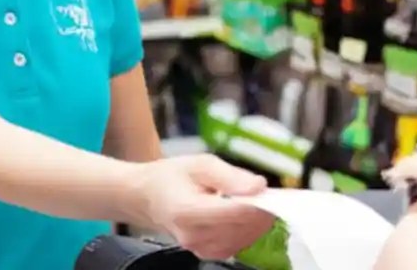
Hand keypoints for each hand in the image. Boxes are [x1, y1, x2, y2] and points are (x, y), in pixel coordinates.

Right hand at [135, 154, 274, 258]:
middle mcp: (194, 235)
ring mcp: (200, 248)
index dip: (259, 202)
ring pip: (245, 238)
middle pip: (243, 227)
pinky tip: (240, 215)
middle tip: (260, 191)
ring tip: (248, 200)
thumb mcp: (200, 163)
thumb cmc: (171, 177)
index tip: (268, 189)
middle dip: (260, 209)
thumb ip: (230, 176)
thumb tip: (259, 186)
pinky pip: (238, 245)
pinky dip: (246, 230)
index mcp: (189, 211)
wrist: (148, 198)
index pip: (236, 213)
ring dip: (255, 220)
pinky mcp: (207, 253)